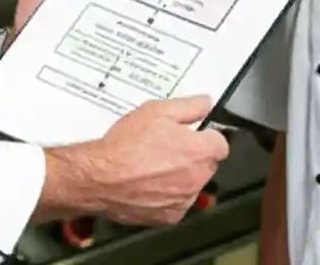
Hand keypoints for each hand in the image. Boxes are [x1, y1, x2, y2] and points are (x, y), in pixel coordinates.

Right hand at [40, 96, 228, 226]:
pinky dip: (166, 196)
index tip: (189, 135)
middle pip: (206, 165)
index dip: (204, 137)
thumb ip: (189, 106)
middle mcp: (197, 179)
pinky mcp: (169, 217)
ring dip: (180, 178)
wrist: (99, 177)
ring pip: (191, 186)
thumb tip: (206, 103)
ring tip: (153, 167)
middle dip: (192, 157)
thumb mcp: (157, 111)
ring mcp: (184, 201)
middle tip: (165, 148)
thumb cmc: (126, 144)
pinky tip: (147, 184)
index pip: (220, 144)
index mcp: (199, 151)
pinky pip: (176, 204)